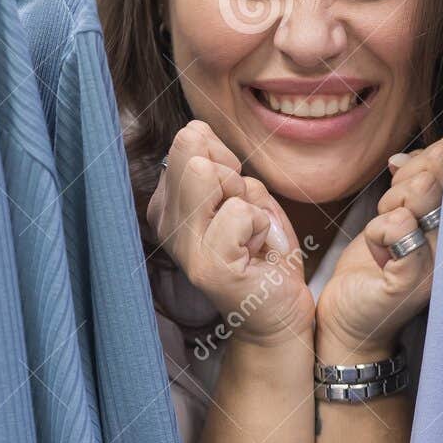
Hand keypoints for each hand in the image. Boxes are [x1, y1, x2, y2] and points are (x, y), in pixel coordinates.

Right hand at [147, 120, 315, 348]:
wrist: (277, 312)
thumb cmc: (264, 252)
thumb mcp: (244, 196)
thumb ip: (220, 163)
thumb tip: (195, 130)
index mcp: (168, 203)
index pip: (190, 140)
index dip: (227, 163)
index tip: (235, 203)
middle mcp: (165, 222)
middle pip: (195, 153)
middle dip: (236, 179)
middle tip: (246, 220)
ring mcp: (182, 245)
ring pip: (212, 175)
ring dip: (249, 202)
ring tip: (250, 236)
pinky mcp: (206, 266)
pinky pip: (242, 211)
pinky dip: (264, 226)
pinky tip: (256, 254)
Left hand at [315, 135, 442, 364]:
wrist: (350, 323)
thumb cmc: (372, 271)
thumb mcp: (391, 219)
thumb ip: (406, 188)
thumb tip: (402, 159)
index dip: (429, 159)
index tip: (405, 172)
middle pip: (434, 177)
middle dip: (402, 183)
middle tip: (389, 212)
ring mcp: (437, 263)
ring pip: (416, 196)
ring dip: (387, 207)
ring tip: (384, 235)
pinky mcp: (413, 279)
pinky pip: (398, 228)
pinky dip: (378, 230)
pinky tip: (377, 251)